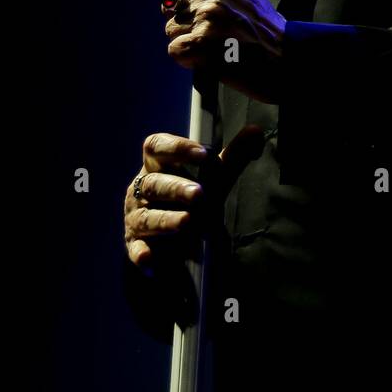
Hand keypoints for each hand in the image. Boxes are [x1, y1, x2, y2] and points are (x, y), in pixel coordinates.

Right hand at [123, 126, 264, 268]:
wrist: (172, 234)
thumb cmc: (191, 197)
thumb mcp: (212, 178)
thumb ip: (232, 157)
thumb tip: (256, 131)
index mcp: (157, 165)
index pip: (157, 147)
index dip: (178, 148)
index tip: (204, 153)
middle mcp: (142, 189)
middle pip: (153, 183)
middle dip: (176, 188)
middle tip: (200, 194)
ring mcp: (136, 217)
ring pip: (146, 217)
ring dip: (165, 220)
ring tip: (187, 222)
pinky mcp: (135, 244)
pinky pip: (135, 249)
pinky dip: (141, 254)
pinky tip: (150, 260)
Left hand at [163, 0, 285, 100]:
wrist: (283, 56)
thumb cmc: (260, 24)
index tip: (199, 3)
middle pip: (169, 3)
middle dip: (187, 18)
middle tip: (215, 27)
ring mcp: (205, 16)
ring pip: (170, 28)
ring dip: (188, 38)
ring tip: (215, 41)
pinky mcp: (200, 43)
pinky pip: (175, 49)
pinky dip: (189, 57)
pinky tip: (210, 55)